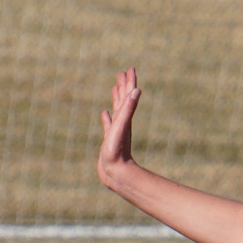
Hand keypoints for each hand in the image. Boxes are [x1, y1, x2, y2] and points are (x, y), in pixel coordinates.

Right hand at [98, 67, 142, 188]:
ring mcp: (116, 131)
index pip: (129, 95)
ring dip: (116, 98)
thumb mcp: (121, 128)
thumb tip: (136, 90)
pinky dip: (107, 117)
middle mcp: (122, 122)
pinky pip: (108, 124)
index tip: (130, 68)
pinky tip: (105, 113)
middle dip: (124, 85)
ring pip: (117, 110)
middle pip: (124, 99)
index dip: (129, 82)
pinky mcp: (109, 140)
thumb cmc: (118, 152)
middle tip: (123, 72)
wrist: (117, 174)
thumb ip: (128, 109)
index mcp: (125, 118)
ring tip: (115, 87)